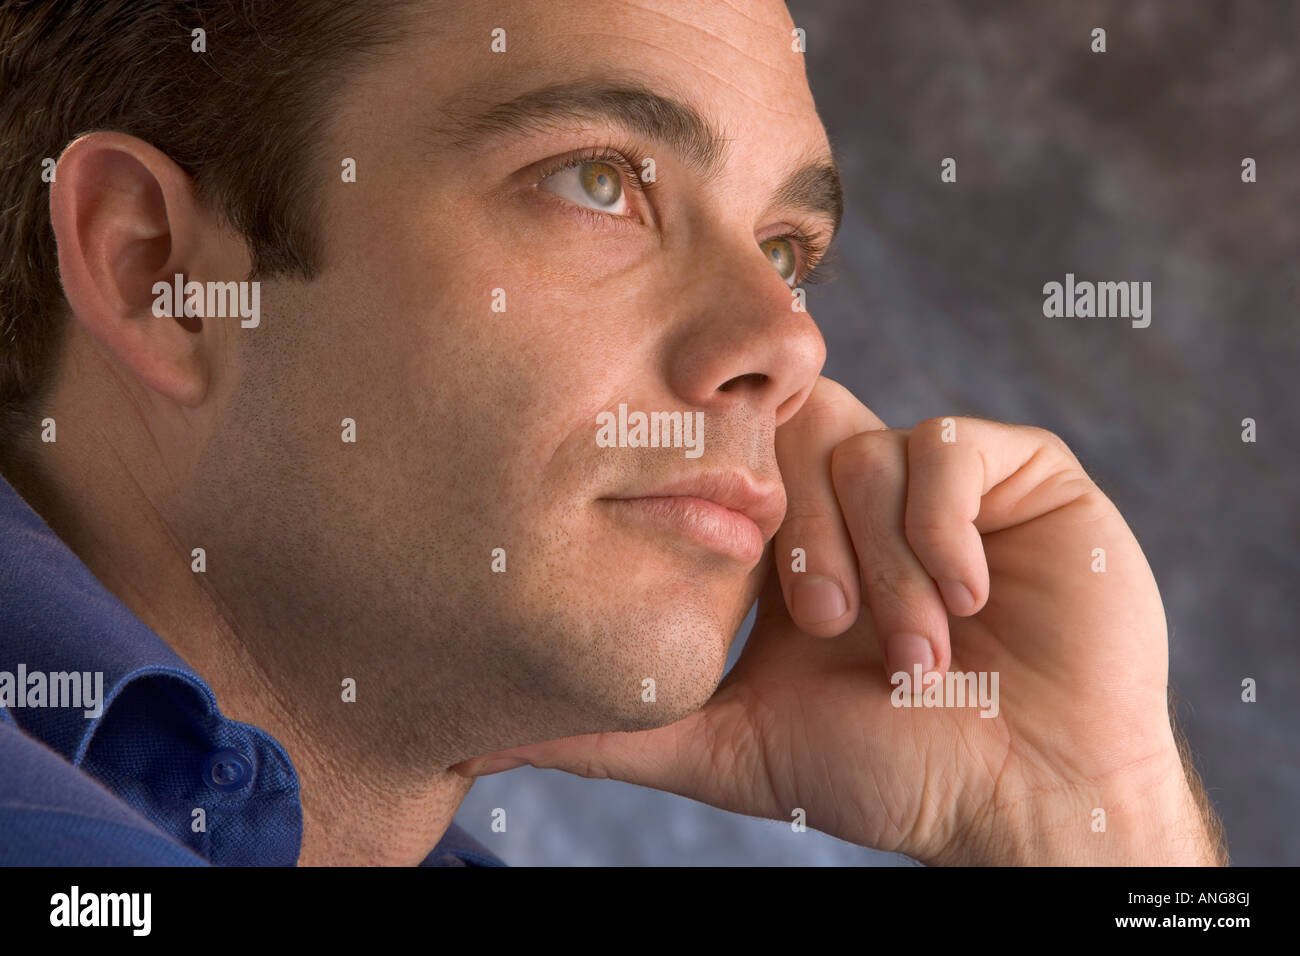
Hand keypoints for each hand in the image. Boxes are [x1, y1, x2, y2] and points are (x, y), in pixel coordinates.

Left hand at [454, 377, 1220, 864]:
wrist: (1029, 795)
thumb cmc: (890, 773)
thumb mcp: (735, 745)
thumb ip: (622, 730)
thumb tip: (496, 740)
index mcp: (793, 540)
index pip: (732, 465)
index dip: (731, 508)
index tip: (755, 591)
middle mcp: (858, 497)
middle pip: (794, 438)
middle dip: (808, 538)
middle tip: (829, 628)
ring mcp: (936, 481)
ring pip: (872, 451)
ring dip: (887, 562)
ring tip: (913, 654)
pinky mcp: (1017, 472)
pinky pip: (953, 446)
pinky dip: (946, 524)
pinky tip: (970, 598)